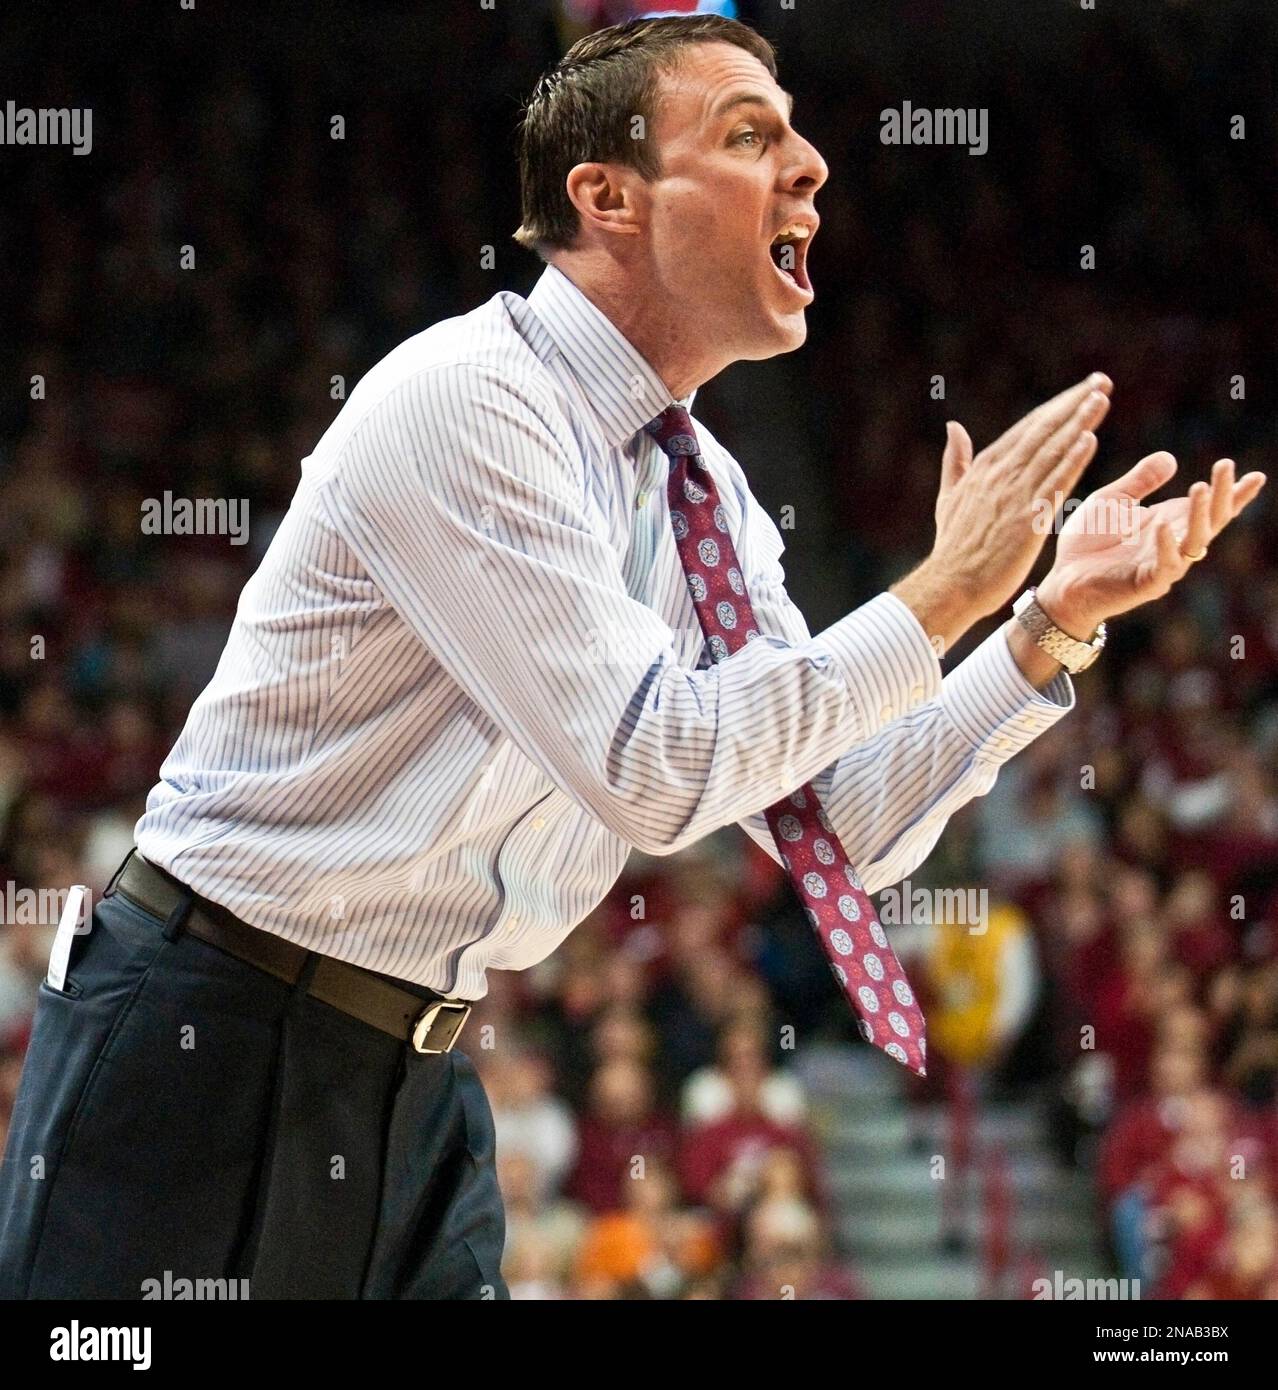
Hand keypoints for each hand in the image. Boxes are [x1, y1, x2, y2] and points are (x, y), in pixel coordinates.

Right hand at [892, 373, 1111, 650]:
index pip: (1028, 428)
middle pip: (1043, 430)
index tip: (1081, 389)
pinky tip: (1089, 440)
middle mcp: (1001, 474)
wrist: (951, 584)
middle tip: (1102, 381)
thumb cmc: (952, 547)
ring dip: (1078, 422)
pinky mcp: (1027, 518)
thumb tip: (953, 427)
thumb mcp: (949, 497)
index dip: (1057, 406)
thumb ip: (955, 461)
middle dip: (1074, 403)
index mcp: (985, 467)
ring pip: (1052, 451)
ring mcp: (1014, 495)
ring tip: (1102, 398)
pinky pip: (1054, 484)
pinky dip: (1071, 460)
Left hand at [1037, 454, 1266, 637]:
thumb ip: (1140, 481)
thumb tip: (1171, 458)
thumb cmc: (1088, 542)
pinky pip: (1164, 566)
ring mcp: (1162, 565)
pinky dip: (1167, 546)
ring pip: (1194, 542)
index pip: (1210, 507)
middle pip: (1211, 521)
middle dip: (1222, 494)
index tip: (1255, 475)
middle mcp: (1174, 544)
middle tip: (1225, 466)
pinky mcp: (1145, 584)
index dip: (1234, 493)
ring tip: (1200, 487)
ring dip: (1199, 515)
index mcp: (1170, 522)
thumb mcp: (1112, 501)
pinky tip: (1165, 525)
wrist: (1062, 580)